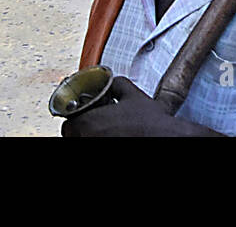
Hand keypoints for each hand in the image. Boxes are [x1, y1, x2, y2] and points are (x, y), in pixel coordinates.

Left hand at [60, 76, 220, 136]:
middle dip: (83, 127)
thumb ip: (116, 84)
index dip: (78, 117)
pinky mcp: (104, 153)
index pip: (69, 122)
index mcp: (88, 122)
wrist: (166, 137)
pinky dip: (101, 139)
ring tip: (106, 131)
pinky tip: (114, 136)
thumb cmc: (150, 123)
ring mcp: (93, 146)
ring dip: (90, 134)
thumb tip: (110, 83)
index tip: (87, 115)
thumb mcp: (133, 95)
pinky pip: (92, 145)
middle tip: (98, 124)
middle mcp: (86, 138)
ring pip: (83, 140)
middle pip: (73, 134)